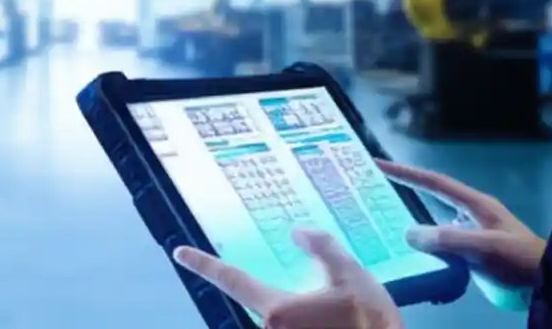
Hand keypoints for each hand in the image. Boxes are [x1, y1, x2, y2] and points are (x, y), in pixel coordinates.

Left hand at [174, 229, 402, 328]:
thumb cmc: (372, 324)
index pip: (232, 280)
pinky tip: (337, 322)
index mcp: (279, 311)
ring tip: (343, 316)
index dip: (204, 264)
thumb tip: (298, 232)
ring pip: (284, 323)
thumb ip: (321, 247)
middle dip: (293, 301)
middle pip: (268, 306)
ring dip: (307, 316)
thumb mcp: (351, 275)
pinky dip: (311, 323)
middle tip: (334, 305)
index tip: (180, 253)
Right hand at [377, 160, 544, 288]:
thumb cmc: (519, 259)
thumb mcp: (485, 247)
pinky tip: (411, 258)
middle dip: (404, 194)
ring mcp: (471, 236)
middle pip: (430, 199)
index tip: (378, 164)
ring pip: (434, 227)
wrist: (547, 284)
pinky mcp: (472, 257)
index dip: (406, 172)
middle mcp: (470, 216)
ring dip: (412, 227)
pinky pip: (441, 248)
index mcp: (474, 204)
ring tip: (384, 228)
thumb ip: (449, 239)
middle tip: (374, 194)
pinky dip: (424, 250)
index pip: (434, 182)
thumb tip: (409, 233)